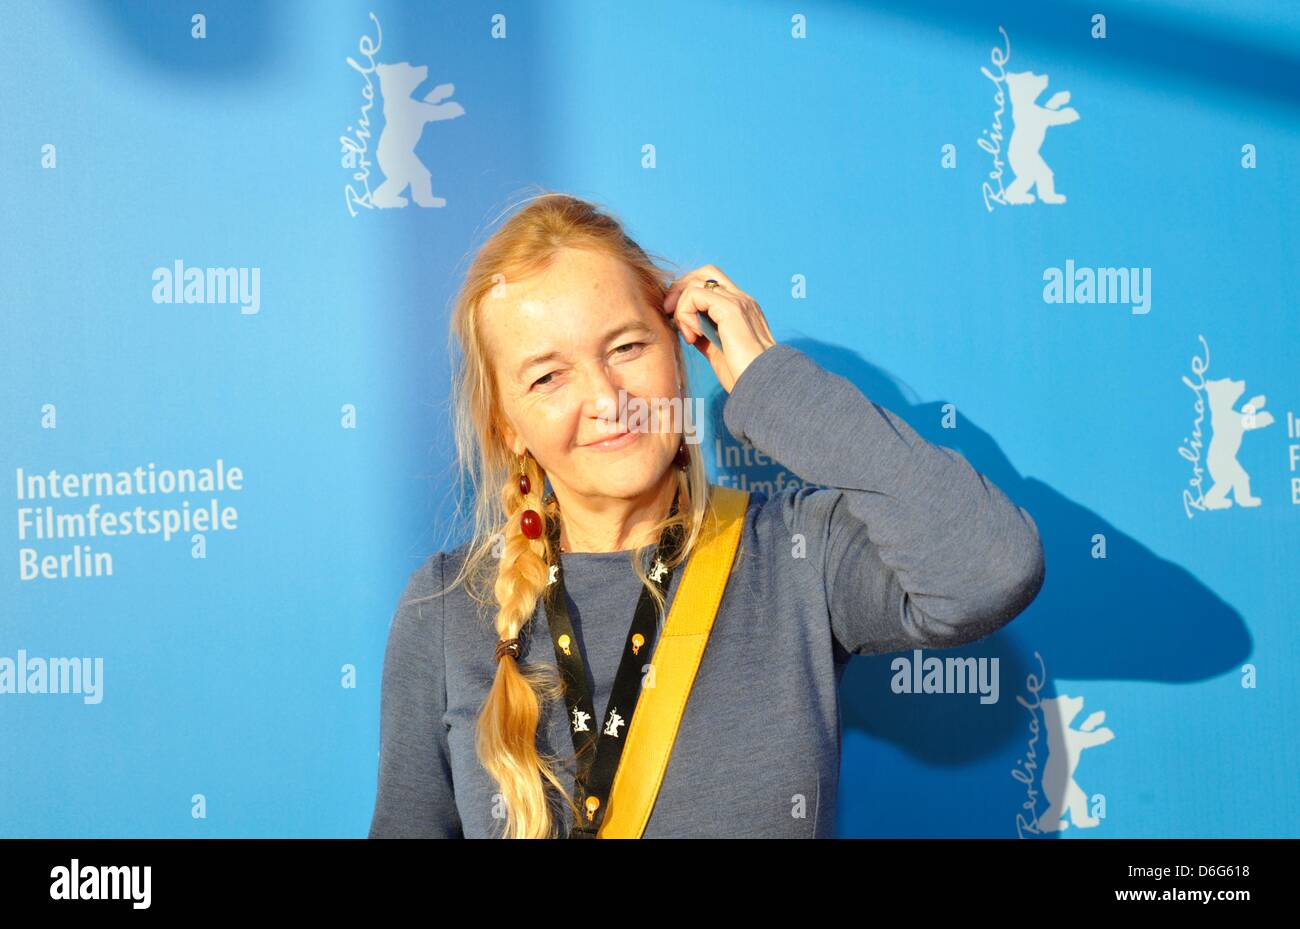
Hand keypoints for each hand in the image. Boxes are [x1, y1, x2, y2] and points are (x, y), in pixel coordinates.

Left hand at [662, 265, 776, 392]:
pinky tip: (692, 336)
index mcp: (741, 308)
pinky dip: (685, 313)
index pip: (710, 285)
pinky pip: (695, 295)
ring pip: (696, 283)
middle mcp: (742, 299)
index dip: (688, 297)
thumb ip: (702, 334)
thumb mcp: (717, 350)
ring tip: (687, 334)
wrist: (764, 384)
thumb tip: (684, 326)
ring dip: (681, 307)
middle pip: (703, 273)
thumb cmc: (743, 374)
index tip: (680, 324)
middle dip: (680, 291)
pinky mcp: (731, 309)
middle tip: (670, 315)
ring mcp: (738, 301)